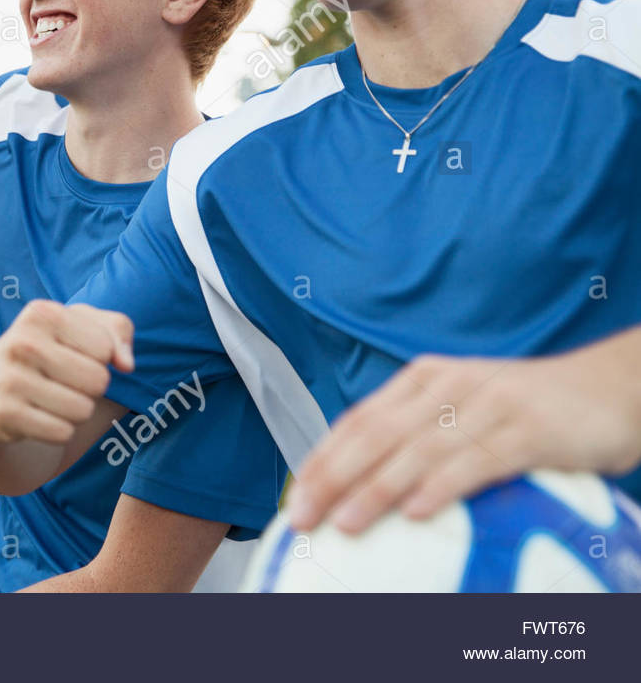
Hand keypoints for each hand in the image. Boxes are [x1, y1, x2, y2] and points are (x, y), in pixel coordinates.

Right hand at [0, 300, 133, 444]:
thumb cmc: (48, 353)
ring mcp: (8, 378)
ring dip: (76, 412)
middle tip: (64, 383)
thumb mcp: (82, 328)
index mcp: (42, 313)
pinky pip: (62, 433)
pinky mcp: (3, 414)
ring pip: (82, 410)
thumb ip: (118, 331)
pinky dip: (59, 432)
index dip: (98, 359)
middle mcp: (21, 341)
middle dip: (89, 389)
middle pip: (97, 380)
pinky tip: (38, 418)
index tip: (73, 356)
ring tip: (52, 400)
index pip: (105, 348)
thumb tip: (126, 365)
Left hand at [287, 350, 640, 534]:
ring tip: (347, 522)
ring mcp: (489, 405)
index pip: (359, 421)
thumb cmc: (526, 408)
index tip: (294, 496)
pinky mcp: (529, 430)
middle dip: (333, 478)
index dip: (323, 459)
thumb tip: (361, 483)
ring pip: (418, 451)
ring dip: (377, 489)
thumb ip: (419, 433)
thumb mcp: (465, 407)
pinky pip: (477, 462)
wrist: (609, 386)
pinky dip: (442, 487)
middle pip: (376, 435)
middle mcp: (449, 387)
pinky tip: (417, 512)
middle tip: (304, 517)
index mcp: (424, 380)